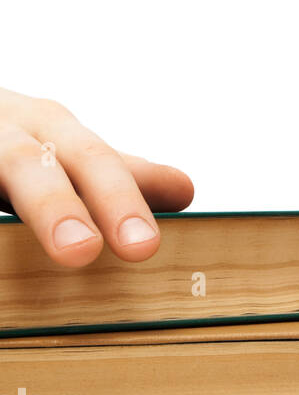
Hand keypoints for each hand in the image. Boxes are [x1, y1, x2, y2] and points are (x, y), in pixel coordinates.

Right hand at [0, 88, 193, 264]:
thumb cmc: (23, 140)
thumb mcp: (69, 150)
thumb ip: (121, 175)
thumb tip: (184, 189)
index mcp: (52, 127)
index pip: (96, 163)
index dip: (120, 202)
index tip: (143, 248)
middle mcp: (10, 129)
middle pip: (33, 165)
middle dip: (58, 208)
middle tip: (83, 253)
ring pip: (7, 166)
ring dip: (38, 206)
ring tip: (64, 251)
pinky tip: (0, 267)